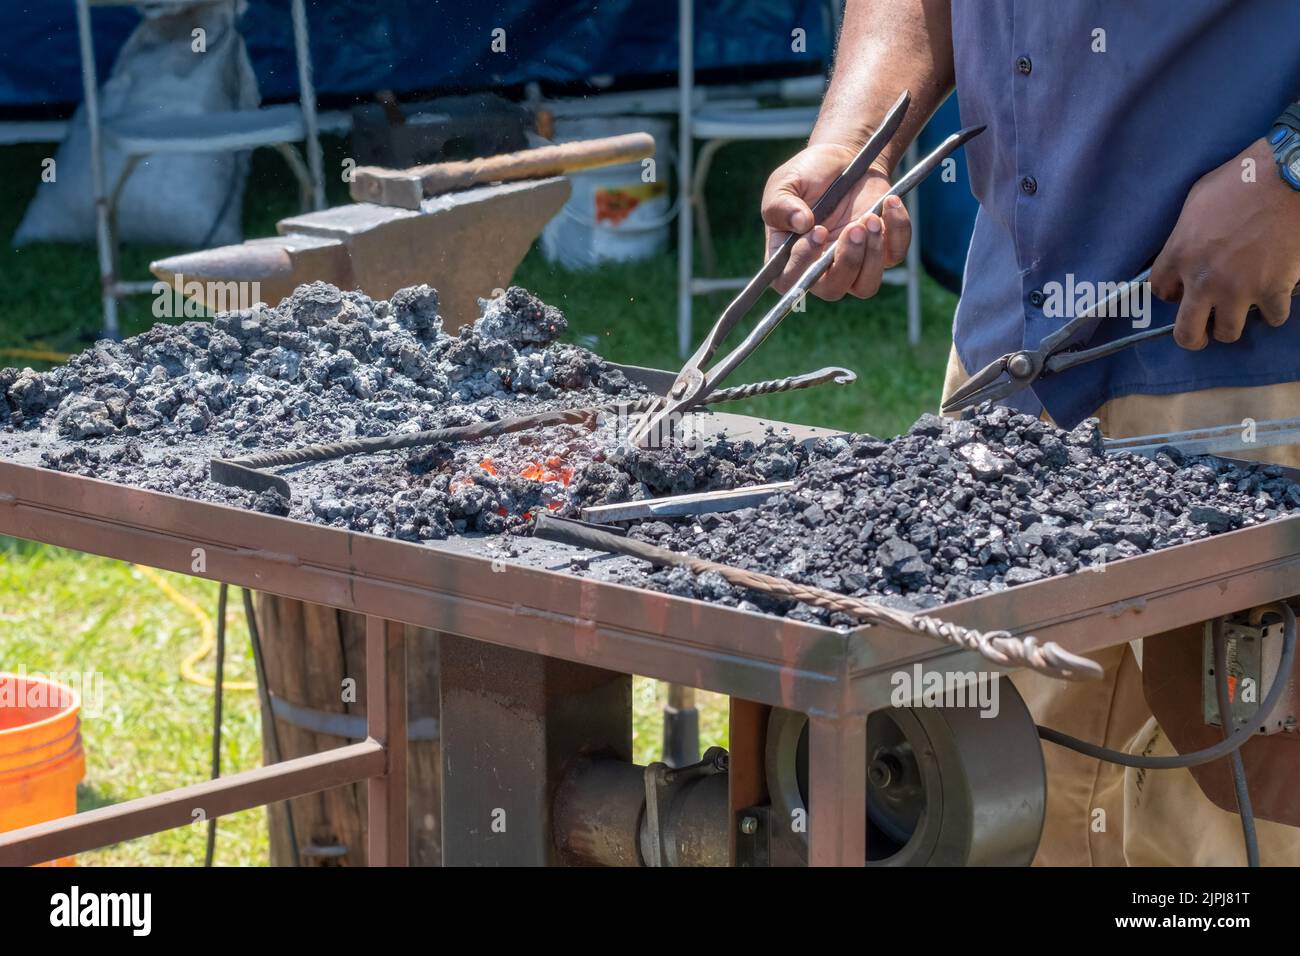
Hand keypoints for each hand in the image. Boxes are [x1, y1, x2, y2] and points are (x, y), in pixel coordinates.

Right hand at [760, 143, 910, 300]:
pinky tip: (889, 203)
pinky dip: (898, 230)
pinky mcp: (883, 251)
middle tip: (854, 228)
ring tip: (871, 218)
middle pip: (832, 290)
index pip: (789, 282)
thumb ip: (780, 205)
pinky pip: (895, 255)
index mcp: (790, 256)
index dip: (803, 264)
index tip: (818, 231)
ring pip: (866, 286)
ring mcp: (854, 263)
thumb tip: (801, 224)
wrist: (845, 157)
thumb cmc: (809, 174)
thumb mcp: (785, 183)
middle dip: (847, 262)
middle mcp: (820, 268)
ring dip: (872, 254)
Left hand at [1150, 137, 1299, 348]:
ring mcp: (1239, 290)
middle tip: (1203, 330)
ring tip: (1240, 309)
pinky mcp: (1274, 290)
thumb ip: (1185, 235)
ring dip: (1233, 323)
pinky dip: (1274, 311)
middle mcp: (1203, 281)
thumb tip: (1185, 250)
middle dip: (1194, 337)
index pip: (1159, 292)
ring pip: (1229, 333)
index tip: (1181, 291)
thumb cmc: (1239, 181)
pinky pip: (1273, 318)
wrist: (1286, 178)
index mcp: (1179, 256)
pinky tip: (1274, 296)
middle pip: (1187, 334)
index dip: (1170, 294)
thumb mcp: (1196, 202)